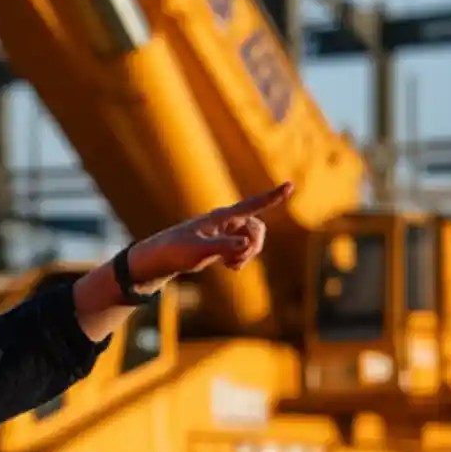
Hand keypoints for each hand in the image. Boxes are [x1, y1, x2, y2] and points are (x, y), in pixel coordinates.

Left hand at [130, 182, 293, 284]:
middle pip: (257, 228)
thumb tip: (246, 244)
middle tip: (234, 261)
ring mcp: (225, 232)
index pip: (250, 205)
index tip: (290, 185)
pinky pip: (245, 249)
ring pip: (253, 240)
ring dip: (248, 255)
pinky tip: (229, 266)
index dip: (272, 197)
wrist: (160, 259)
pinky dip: (243, 259)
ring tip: (228, 264)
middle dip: (254, 246)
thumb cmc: (175, 251)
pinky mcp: (223, 243)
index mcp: (219, 217)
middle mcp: (225, 222)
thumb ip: (223, 246)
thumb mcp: (198, 251)